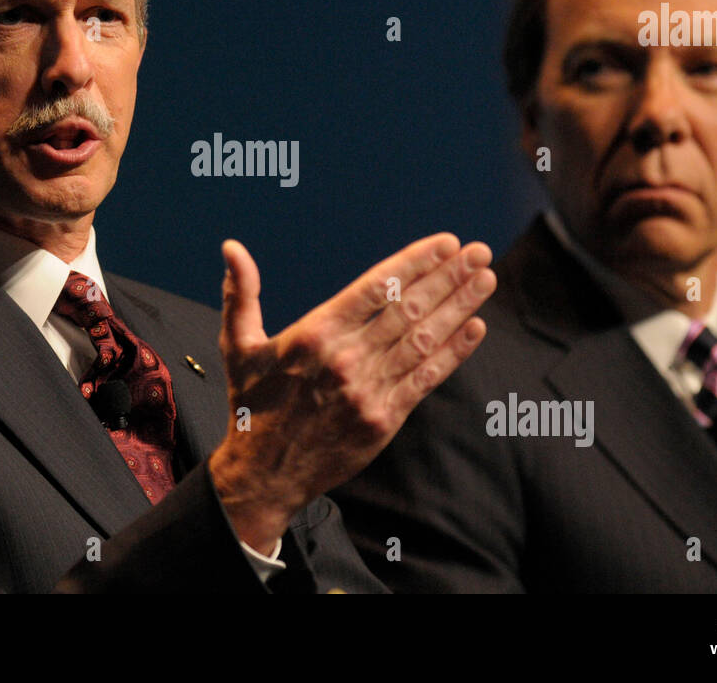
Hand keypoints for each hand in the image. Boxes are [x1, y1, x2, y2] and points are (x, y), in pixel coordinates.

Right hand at [208, 234, 493, 552]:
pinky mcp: (384, 419)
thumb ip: (242, 294)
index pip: (377, 287)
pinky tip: (475, 327)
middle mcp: (346, 359)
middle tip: (478, 252)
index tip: (445, 243)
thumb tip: (231, 248)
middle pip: (408, 308)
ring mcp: (368, 390)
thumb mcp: (239, 346)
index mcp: (315, 334)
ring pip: (423, 339)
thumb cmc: (252, 404)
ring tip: (485, 279)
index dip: (415, 262)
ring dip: (459, 307)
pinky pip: (427, 379)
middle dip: (448, 277)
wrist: (264, 474)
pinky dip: (454, 352)